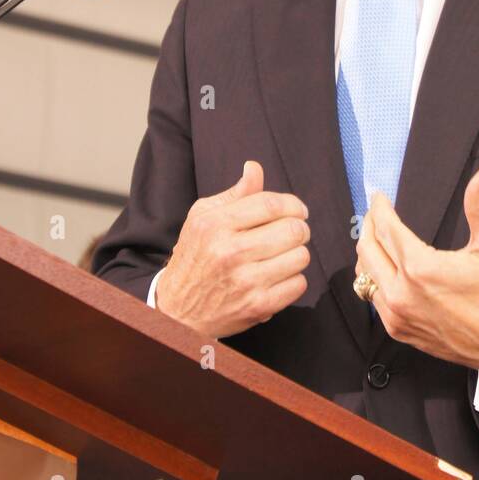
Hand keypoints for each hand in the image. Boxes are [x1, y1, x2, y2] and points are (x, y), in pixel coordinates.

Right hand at [155, 160, 310, 336]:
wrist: (178, 312)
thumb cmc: (194, 258)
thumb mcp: (202, 218)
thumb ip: (234, 194)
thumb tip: (254, 168)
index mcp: (216, 225)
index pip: (271, 204)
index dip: (293, 204)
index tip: (298, 210)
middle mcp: (230, 252)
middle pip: (292, 230)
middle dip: (299, 228)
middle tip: (293, 232)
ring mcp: (245, 281)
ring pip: (300, 256)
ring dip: (297, 254)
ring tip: (282, 255)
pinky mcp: (257, 307)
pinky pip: (298, 284)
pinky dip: (294, 279)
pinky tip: (277, 277)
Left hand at [355, 165, 478, 370]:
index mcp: (421, 268)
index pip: (386, 228)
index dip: (380, 208)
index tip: (379, 197)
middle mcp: (402, 292)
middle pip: (367, 248)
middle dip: (369, 225)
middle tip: (376, 213)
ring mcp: (396, 314)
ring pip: (364, 273)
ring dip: (368, 251)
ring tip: (377, 237)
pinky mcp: (397, 329)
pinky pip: (372, 297)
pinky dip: (374, 278)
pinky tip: (384, 268)